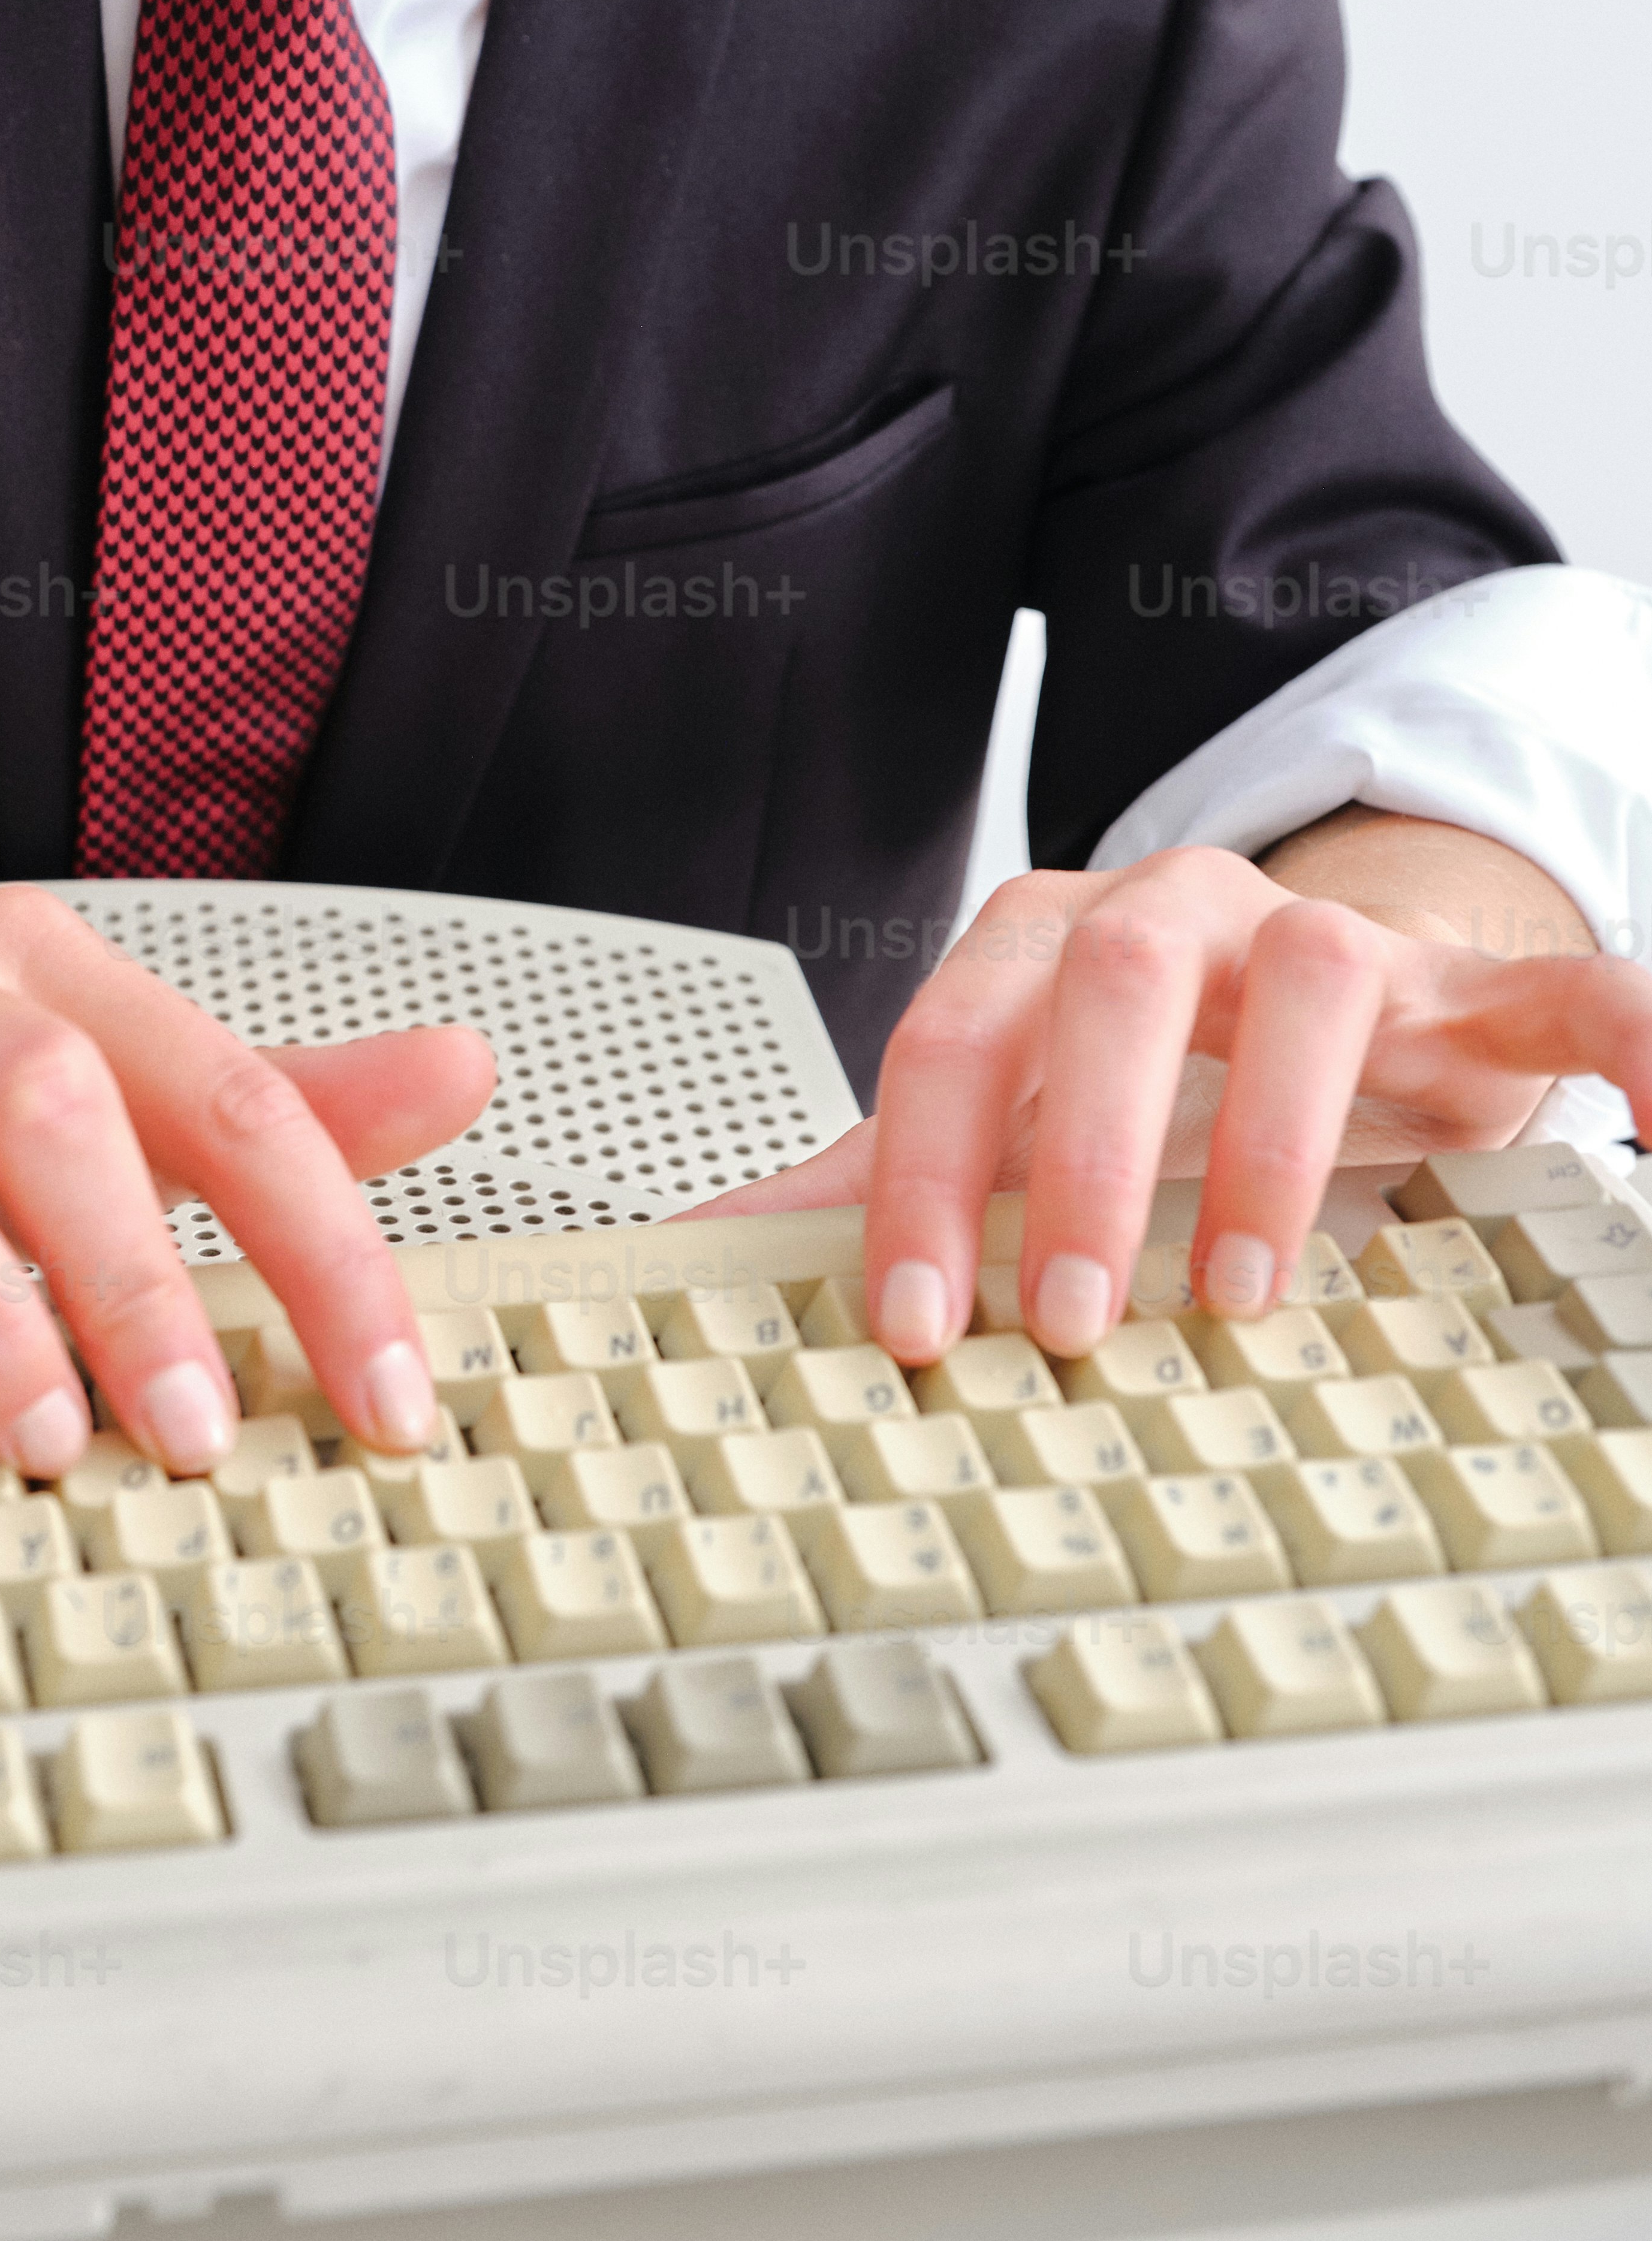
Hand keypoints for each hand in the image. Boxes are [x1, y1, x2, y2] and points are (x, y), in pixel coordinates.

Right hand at [0, 885, 493, 1473]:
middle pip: (37, 1097)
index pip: (209, 1091)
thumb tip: (459, 1073)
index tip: (381, 1394)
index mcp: (21, 972)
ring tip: (39, 1440)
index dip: (315, 1244)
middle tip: (198, 1434)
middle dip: (135, 1273)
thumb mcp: (83, 1076)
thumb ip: (257, 1103)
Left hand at [694, 830, 1651, 1358]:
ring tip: (1251, 1295)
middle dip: (1085, 1159)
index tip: (917, 1317)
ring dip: (1275, 1142)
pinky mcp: (1487, 992)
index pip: (954, 1041)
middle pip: (1111, 993)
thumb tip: (683, 1255)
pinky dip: (1630, 1052)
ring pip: (1304, 985)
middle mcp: (1179, 918)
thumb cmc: (1150, 1062)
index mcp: (1048, 948)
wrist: (1335, 977)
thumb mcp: (1004, 1116)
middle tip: (1072, 1321)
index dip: (927, 1176)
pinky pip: (1580, 997)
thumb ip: (868, 1175)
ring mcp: (1342, 945)